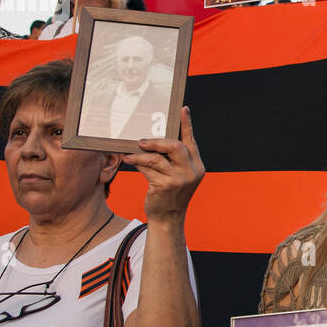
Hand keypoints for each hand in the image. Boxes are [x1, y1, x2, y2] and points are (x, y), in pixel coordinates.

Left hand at [121, 106, 205, 222]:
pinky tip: (129, 160)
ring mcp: (180, 179)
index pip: (191, 141)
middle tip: (143, 141)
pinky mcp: (167, 186)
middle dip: (157, 141)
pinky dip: (137, 162)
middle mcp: (192, 171)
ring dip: (142, 153)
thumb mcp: (177, 176)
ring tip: (132, 151)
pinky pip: (148, 168)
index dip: (187, 125)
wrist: (168, 218)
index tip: (183, 109)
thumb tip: (152, 140)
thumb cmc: (169, 194)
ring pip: (158, 158)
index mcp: (197, 166)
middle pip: (175, 146)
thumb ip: (172, 160)